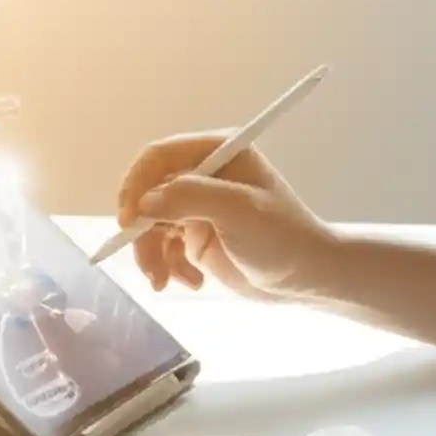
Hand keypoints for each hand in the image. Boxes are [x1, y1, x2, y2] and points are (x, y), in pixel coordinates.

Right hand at [117, 130, 342, 297]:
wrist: (307, 278)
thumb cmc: (282, 237)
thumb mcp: (238, 210)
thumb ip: (189, 197)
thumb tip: (143, 203)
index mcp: (217, 152)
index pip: (159, 157)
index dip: (137, 186)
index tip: (128, 221)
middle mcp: (204, 175)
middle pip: (149, 195)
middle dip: (142, 232)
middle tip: (146, 265)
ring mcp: (199, 207)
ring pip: (151, 225)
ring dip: (151, 255)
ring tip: (163, 283)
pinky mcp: (197, 236)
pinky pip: (164, 247)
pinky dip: (168, 267)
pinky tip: (192, 282)